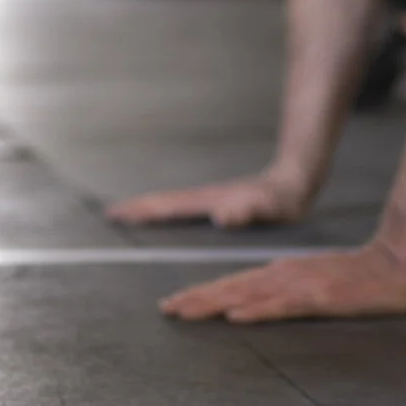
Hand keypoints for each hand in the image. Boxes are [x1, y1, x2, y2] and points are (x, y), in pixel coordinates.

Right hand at [104, 169, 310, 228]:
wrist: (295, 184)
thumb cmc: (282, 199)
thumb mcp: (268, 206)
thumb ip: (247, 210)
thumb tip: (223, 215)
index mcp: (208, 201)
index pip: (167, 206)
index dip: (142, 210)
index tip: (116, 214)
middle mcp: (204, 199)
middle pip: (162, 203)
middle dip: (136, 208)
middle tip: (109, 215)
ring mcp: (210, 200)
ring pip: (171, 205)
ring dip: (148, 210)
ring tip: (128, 216)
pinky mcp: (218, 206)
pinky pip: (184, 210)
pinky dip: (166, 213)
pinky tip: (166, 221)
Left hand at [159, 243, 405, 322]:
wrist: (394, 265)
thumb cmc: (355, 279)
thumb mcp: (312, 284)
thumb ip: (284, 293)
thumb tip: (252, 305)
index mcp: (280, 273)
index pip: (233, 285)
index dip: (202, 294)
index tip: (174, 304)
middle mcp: (283, 275)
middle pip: (231, 288)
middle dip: (196, 298)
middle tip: (165, 309)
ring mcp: (300, 285)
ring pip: (248, 295)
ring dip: (214, 303)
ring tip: (186, 312)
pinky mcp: (318, 298)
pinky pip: (281, 306)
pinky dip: (256, 310)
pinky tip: (235, 316)